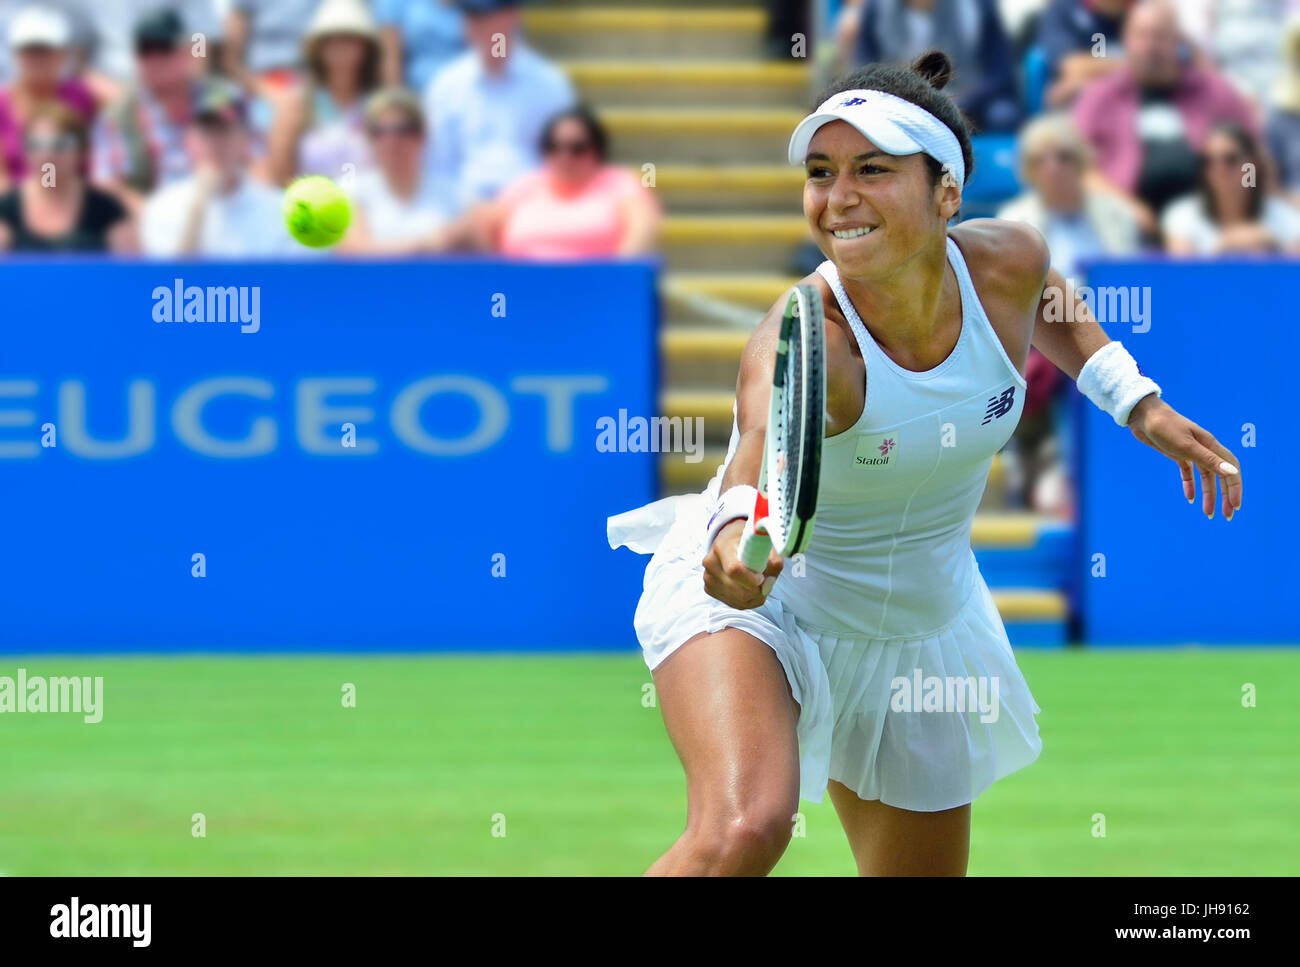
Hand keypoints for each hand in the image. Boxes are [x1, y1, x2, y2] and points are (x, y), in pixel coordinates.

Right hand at [701, 518, 784, 609]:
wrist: (731, 541)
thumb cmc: (748, 541)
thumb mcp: (764, 542)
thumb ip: (772, 560)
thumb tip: (768, 581)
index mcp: (722, 546)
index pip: (734, 570)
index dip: (751, 579)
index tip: (762, 578)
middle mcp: (711, 563)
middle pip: (738, 590)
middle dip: (758, 590)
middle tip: (767, 580)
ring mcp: (708, 578)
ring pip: (739, 600)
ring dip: (755, 596)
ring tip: (760, 583)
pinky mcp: (710, 589)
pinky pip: (736, 604)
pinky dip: (749, 600)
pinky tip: (750, 588)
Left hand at [1127, 395, 1241, 519]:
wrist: (1143, 416)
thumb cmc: (1165, 427)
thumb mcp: (1186, 447)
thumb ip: (1208, 460)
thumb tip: (1232, 473)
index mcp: (1211, 446)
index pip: (1231, 469)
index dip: (1235, 488)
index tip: (1235, 506)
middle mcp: (1204, 449)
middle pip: (1220, 475)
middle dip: (1225, 496)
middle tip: (1226, 516)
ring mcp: (1190, 451)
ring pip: (1205, 476)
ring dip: (1209, 494)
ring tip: (1208, 513)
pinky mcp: (1177, 453)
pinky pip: (1188, 472)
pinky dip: (1190, 485)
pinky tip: (1189, 498)